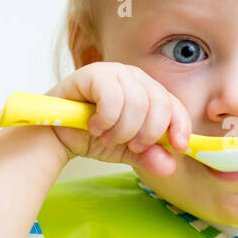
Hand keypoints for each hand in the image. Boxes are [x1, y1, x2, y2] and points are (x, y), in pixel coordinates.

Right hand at [45, 63, 192, 175]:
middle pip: (160, 105)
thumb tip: (170, 165)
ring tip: (107, 137)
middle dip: (147, 134)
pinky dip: (106, 120)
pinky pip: (113, 99)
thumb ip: (150, 157)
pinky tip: (94, 126)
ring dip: (122, 130)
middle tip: (129, 145)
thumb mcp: (127, 151)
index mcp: (148, 91)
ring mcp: (115, 72)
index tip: (178, 147)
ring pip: (137, 104)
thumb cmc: (92, 136)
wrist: (56, 135)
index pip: (175, 106)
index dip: (180, 127)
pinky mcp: (94, 73)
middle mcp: (135, 77)